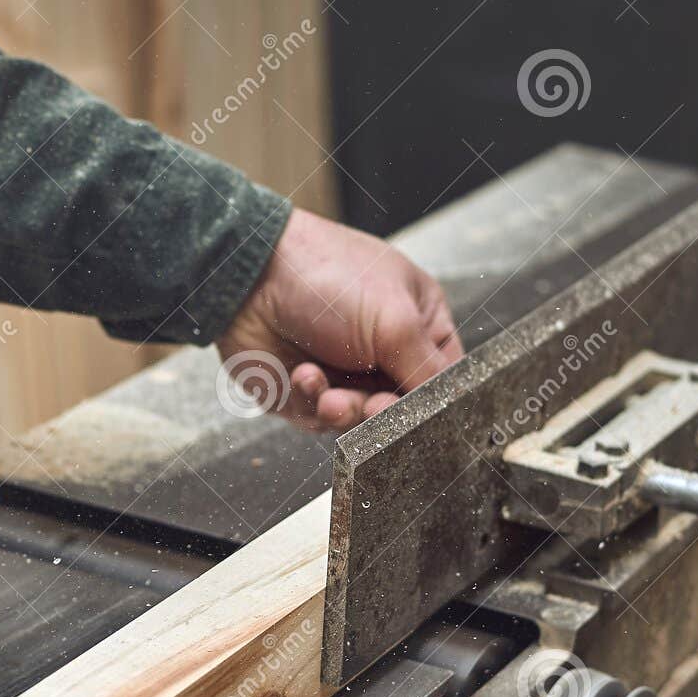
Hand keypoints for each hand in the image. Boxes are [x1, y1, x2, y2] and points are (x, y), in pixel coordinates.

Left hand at [218, 208, 462, 430]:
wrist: (250, 277)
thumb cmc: (326, 275)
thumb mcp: (394, 319)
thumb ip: (426, 369)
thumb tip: (447, 408)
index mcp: (418, 322)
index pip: (443, 378)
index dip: (433, 401)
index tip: (420, 413)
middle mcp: (384, 350)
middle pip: (401, 407)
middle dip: (384, 412)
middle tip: (372, 406)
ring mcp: (344, 372)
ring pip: (359, 421)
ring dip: (345, 411)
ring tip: (329, 397)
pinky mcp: (306, 391)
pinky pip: (320, 417)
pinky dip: (313, 400)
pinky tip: (303, 375)